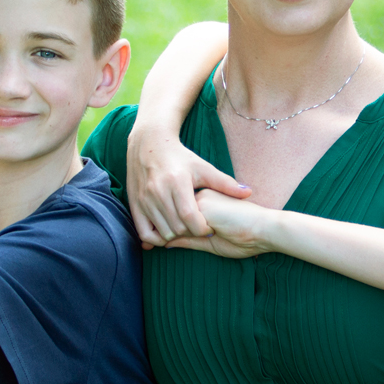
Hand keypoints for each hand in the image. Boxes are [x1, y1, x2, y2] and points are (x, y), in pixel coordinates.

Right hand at [126, 123, 248, 247]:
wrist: (148, 145)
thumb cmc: (180, 157)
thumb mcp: (203, 167)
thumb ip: (225, 183)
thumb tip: (248, 193)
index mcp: (177, 182)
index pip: (190, 218)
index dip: (202, 228)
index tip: (209, 227)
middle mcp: (158, 191)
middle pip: (177, 228)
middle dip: (191, 233)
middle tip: (198, 228)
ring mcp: (144, 199)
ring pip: (162, 232)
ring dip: (176, 235)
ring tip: (185, 228)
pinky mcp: (134, 204)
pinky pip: (144, 231)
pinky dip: (155, 237)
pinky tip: (166, 232)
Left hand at [163, 191, 275, 259]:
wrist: (266, 230)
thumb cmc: (245, 237)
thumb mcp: (211, 242)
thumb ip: (188, 241)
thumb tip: (165, 244)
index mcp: (204, 203)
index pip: (178, 219)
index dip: (177, 233)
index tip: (190, 237)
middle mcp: (199, 196)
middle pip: (172, 220)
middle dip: (177, 235)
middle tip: (206, 236)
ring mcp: (200, 199)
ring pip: (175, 224)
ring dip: (186, 236)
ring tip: (215, 232)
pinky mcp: (202, 205)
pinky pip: (182, 228)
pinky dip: (192, 236)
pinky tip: (215, 231)